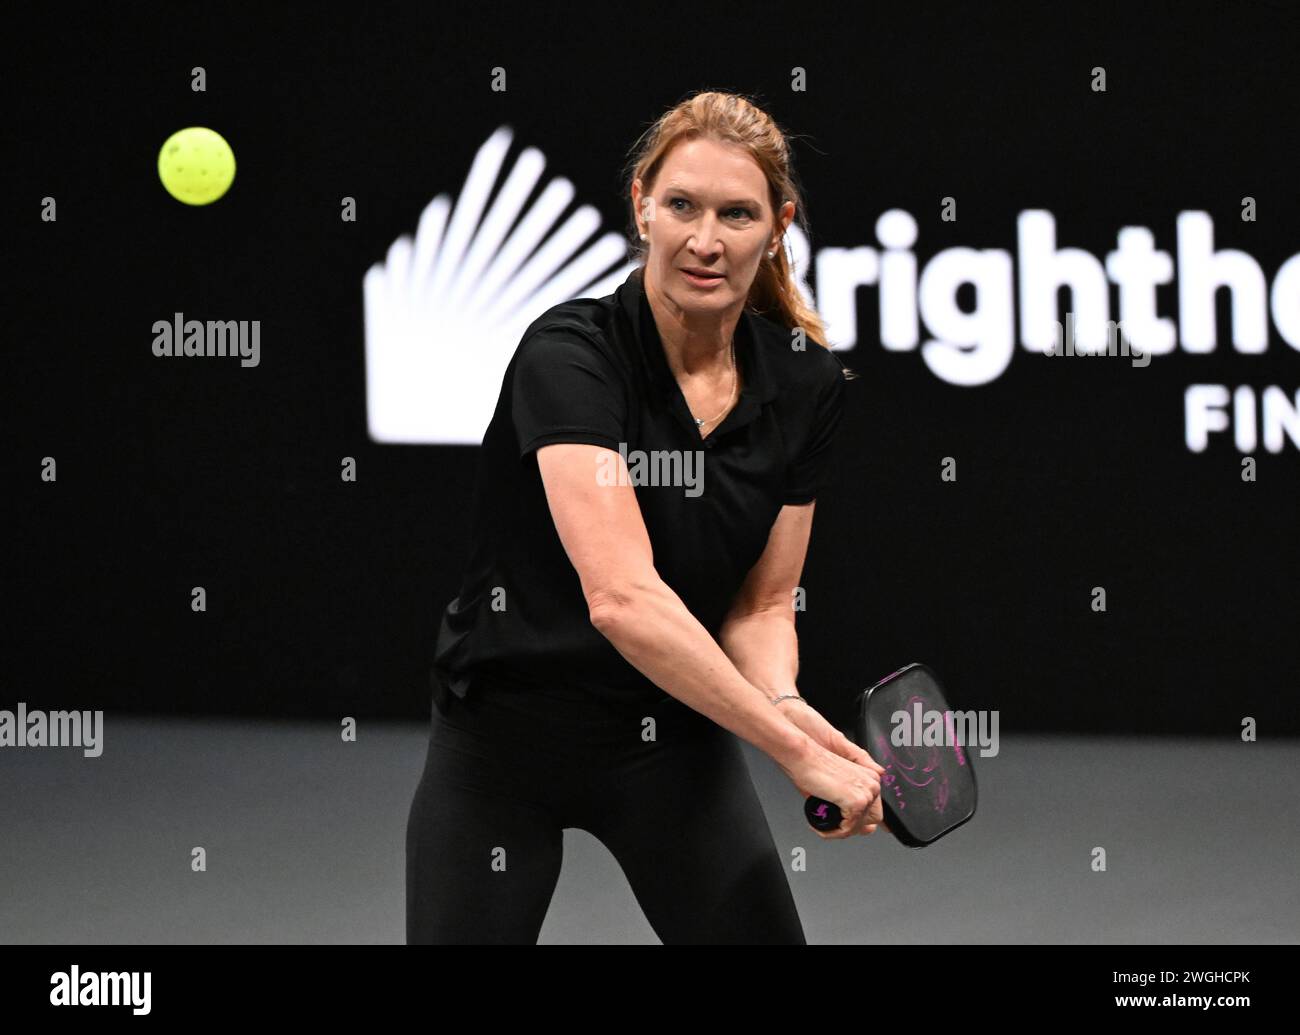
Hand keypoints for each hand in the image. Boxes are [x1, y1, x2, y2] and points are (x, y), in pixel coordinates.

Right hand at [775, 695, 887, 836]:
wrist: (801, 753)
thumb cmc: (812, 761)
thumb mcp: (833, 780)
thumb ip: (847, 799)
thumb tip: (860, 822)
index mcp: (870, 776)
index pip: (875, 808)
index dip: (860, 821)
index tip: (846, 827)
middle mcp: (872, 783)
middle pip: (872, 819)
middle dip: (850, 827)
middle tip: (831, 827)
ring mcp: (866, 793)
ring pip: (860, 826)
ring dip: (839, 830)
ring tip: (822, 826)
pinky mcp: (856, 802)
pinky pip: (848, 828)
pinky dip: (832, 832)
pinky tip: (819, 825)